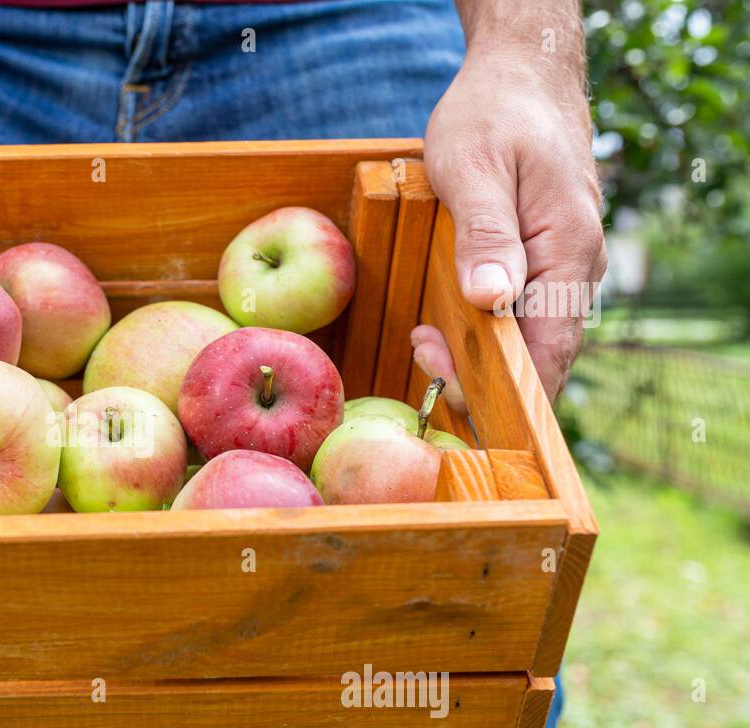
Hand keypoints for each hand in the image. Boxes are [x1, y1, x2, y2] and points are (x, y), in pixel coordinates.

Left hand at [423, 51, 605, 406]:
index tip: (438, 370)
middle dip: (479, 375)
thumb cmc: (494, 114)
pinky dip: (482, 334)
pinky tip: (441, 322)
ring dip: (477, 355)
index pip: (548, 353)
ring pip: (529, 343)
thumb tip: (491, 302)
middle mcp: (578, 270)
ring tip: (424, 337)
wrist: (522, 77)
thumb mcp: (474, 168)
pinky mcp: (545, 266)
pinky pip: (521, 319)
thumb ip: (485, 236)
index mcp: (568, 251)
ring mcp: (565, 271)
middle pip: (541, 359)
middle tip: (420, 349)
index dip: (496, 381)